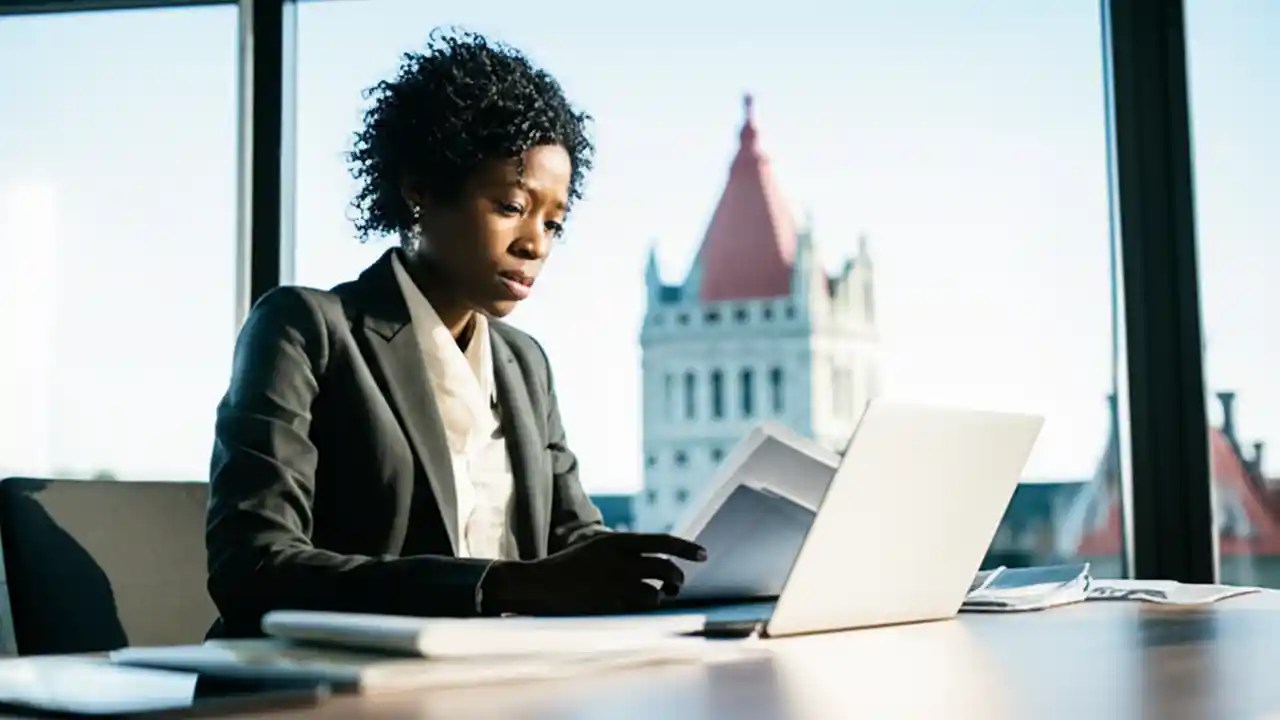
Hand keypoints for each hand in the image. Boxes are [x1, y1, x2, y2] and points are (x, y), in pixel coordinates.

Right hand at [480, 532, 706, 614]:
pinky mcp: (607, 605)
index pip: (661, 541)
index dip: (686, 547)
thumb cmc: (570, 566)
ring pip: (655, 592)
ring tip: (659, 596)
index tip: (704, 554)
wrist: (539, 583)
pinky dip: (645, 607)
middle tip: (677, 584)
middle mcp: (617, 560)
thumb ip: (625, 551)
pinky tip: (640, 606)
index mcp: (616, 541)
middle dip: (678, 577)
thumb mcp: (597, 547)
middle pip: (665, 568)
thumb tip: (657, 562)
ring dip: (662, 596)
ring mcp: (612, 584)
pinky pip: (638, 608)